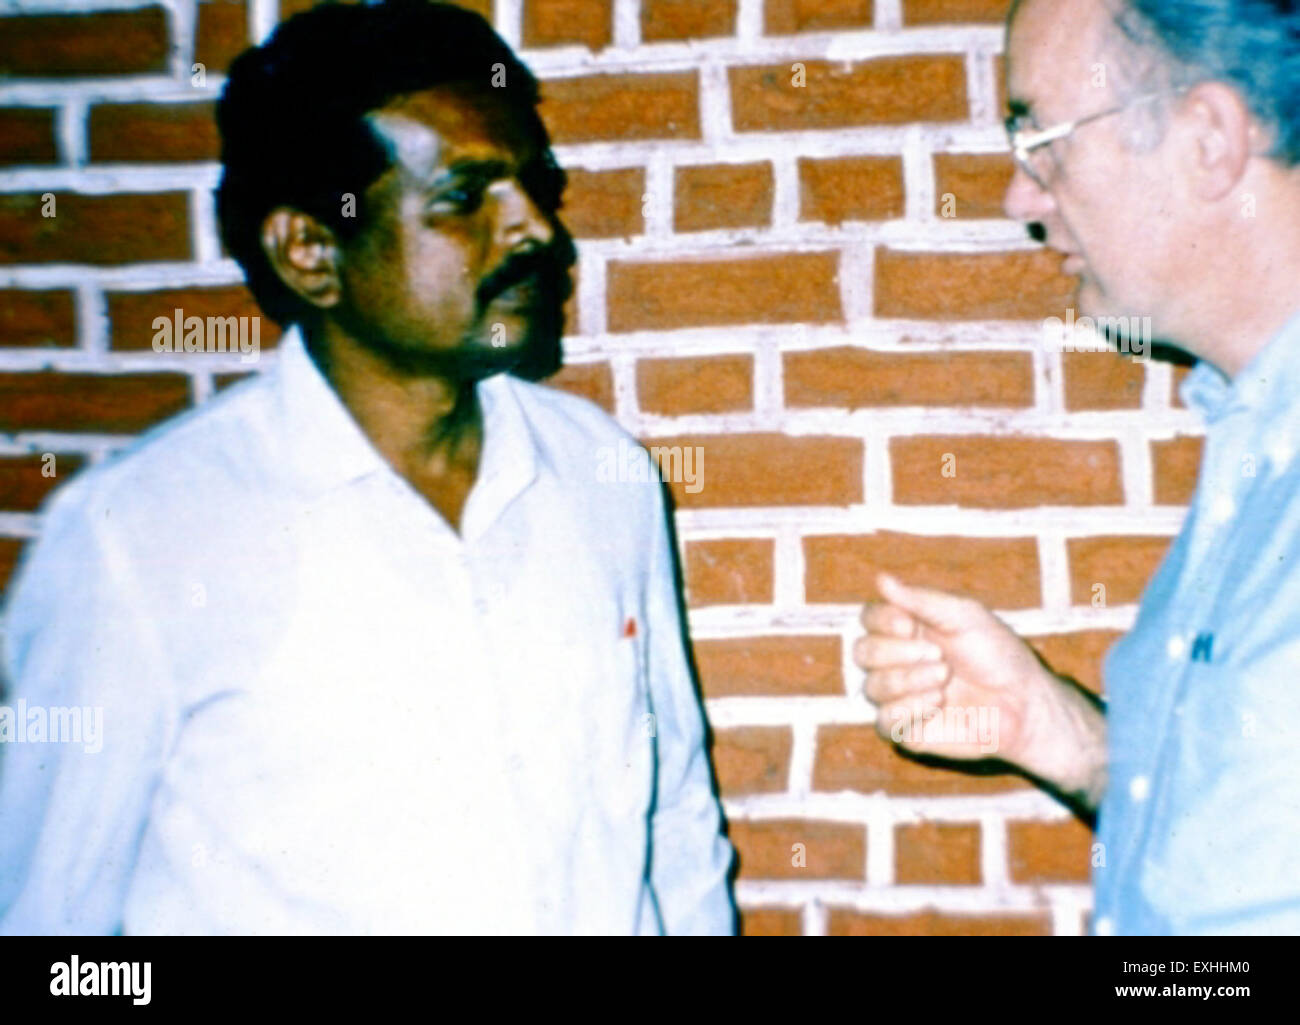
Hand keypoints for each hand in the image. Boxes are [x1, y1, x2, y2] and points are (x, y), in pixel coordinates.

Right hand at [855, 572, 1059, 766]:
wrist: (1023, 702)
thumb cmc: (997, 654)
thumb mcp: (964, 616)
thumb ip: (920, 599)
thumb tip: (880, 579)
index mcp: (906, 630)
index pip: (868, 619)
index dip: (882, 621)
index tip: (911, 625)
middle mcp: (896, 662)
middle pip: (862, 652)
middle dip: (897, 652)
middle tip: (939, 656)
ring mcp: (898, 697)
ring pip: (872, 687)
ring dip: (909, 680)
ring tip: (945, 679)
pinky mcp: (905, 730)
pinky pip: (883, 720)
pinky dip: (909, 708)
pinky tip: (937, 703)